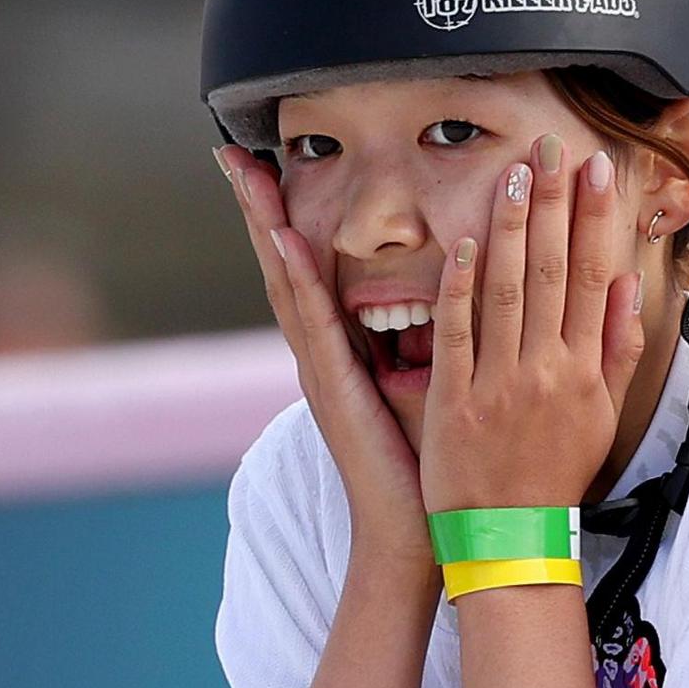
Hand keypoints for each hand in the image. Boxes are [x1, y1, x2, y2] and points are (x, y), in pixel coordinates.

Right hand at [219, 145, 434, 574]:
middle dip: (258, 208)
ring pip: (287, 286)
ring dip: (265, 228)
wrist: (414, 535)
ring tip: (245, 176)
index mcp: (340, 351)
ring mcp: (320, 374)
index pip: (306, 268)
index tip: (266, 164)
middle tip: (231, 152)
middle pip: (282, 265)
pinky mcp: (335, 393)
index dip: (285, 217)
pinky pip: (314, 328)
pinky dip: (298, 283)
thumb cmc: (428, 465)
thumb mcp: (429, 383)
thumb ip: (429, 337)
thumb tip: (457, 288)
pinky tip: (288, 245)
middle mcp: (320, 355)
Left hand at [422, 133, 645, 512]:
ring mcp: (499, 384)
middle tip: (552, 145)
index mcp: (584, 371)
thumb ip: (617, 349)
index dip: (595, 218)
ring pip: (508, 291)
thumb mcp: (601, 415)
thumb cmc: (553, 473)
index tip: (595, 168)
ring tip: (514, 172)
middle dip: (554, 202)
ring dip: (512, 226)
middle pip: (554, 271)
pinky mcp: (453, 401)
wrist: (508, 537)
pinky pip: (458, 334)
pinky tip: (466, 242)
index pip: (595, 277)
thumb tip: (631, 285)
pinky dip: (462, 287)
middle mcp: (547, 370)